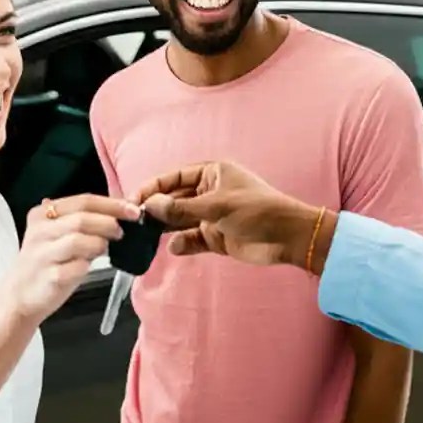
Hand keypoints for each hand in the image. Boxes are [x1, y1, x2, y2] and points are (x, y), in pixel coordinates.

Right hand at [4, 194, 141, 322]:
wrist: (19, 296)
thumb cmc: (44, 263)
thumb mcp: (56, 235)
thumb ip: (81, 219)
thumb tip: (120, 208)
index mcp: (42, 215)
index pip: (82, 201)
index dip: (112, 204)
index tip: (133, 210)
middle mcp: (40, 231)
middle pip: (82, 218)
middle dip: (109, 222)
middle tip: (123, 231)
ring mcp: (43, 254)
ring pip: (80, 240)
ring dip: (100, 244)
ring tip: (105, 250)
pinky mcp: (50, 277)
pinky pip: (78, 266)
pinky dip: (88, 265)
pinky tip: (86, 266)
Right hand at [131, 161, 324, 268]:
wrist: (288, 238)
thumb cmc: (258, 211)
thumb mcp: (217, 205)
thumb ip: (182, 207)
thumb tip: (152, 205)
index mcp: (211, 174)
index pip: (174, 177)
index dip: (153, 187)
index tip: (134, 199)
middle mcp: (208, 193)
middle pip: (174, 199)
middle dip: (156, 209)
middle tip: (136, 221)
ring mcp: (211, 216)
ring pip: (179, 220)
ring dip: (165, 228)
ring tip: (147, 236)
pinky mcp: (215, 238)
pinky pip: (191, 239)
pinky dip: (182, 244)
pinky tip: (175, 248)